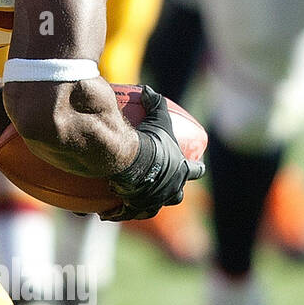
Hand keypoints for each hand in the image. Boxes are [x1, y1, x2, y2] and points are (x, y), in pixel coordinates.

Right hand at [103, 86, 205, 220]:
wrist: (131, 161)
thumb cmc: (148, 141)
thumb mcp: (155, 118)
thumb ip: (155, 103)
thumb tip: (149, 90)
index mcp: (180, 170)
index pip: (194, 170)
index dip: (196, 168)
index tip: (196, 167)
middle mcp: (170, 189)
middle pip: (177, 195)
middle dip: (173, 192)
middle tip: (163, 186)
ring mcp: (154, 201)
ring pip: (152, 208)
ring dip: (145, 205)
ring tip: (133, 203)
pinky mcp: (136, 208)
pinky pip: (125, 213)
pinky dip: (117, 213)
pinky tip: (107, 215)